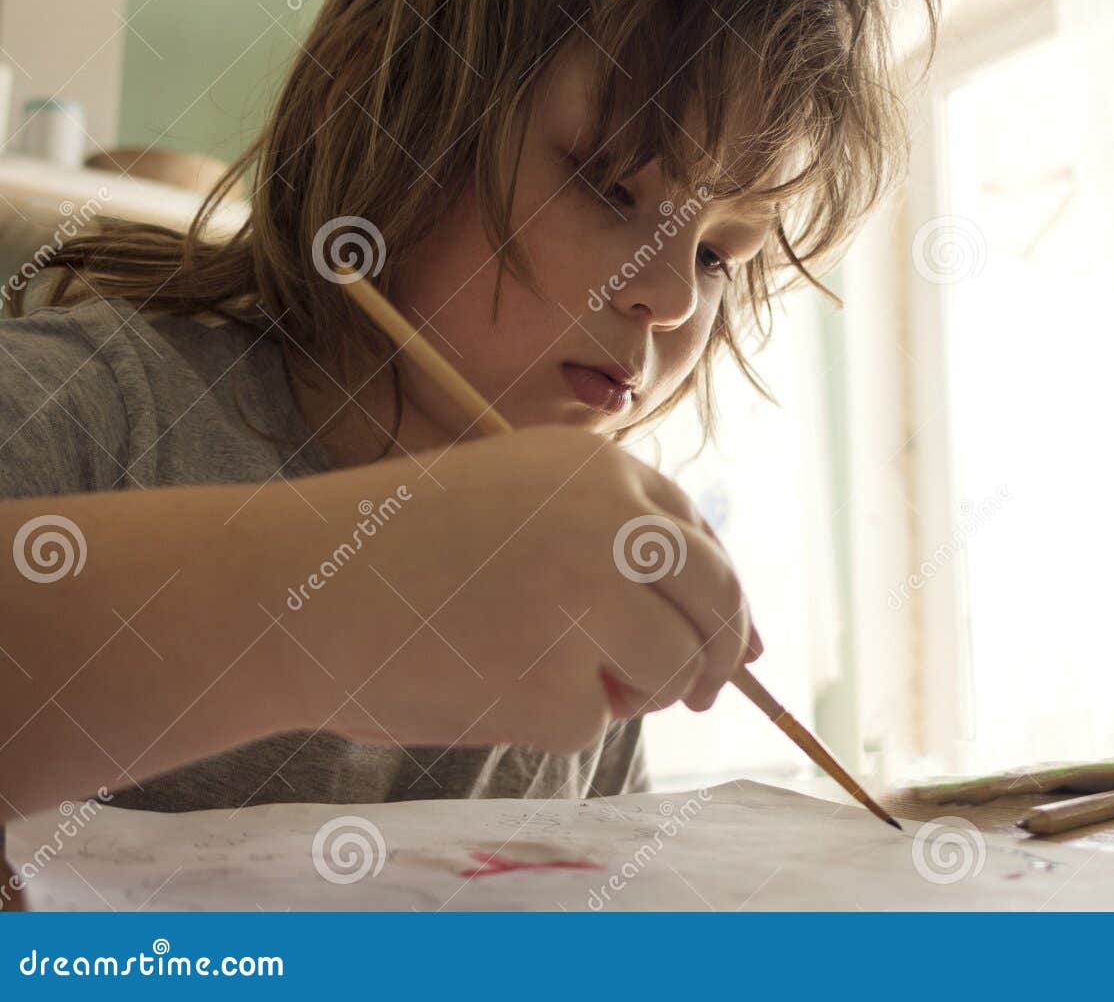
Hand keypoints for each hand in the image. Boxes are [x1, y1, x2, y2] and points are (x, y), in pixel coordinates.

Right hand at [293, 426, 760, 753]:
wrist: (288, 588)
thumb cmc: (394, 548)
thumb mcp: (516, 503)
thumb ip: (615, 547)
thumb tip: (747, 646)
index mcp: (602, 470)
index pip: (700, 539)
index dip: (717, 596)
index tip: (719, 639)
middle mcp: (613, 525)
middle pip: (716, 602)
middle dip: (717, 655)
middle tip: (693, 689)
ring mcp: (589, 603)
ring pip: (669, 668)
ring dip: (632, 690)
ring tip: (538, 672)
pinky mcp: (555, 684)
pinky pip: (590, 722)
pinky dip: (547, 720)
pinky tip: (477, 682)